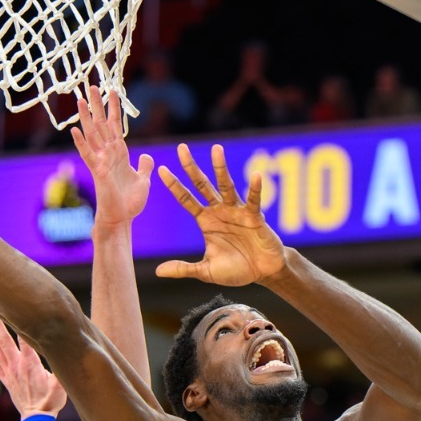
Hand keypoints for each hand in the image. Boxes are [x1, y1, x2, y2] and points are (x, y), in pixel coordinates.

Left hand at [0, 307, 65, 418]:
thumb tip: (64, 353)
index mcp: (31, 362)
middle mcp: (17, 364)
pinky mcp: (6, 380)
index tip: (13, 307)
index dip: (19, 322)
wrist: (37, 417)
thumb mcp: (60, 381)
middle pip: (4, 339)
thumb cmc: (51, 400)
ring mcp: (9, 372)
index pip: (24, 337)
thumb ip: (60, 366)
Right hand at [70, 86, 153, 228]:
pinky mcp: (98, 171)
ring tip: (80, 99)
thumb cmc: (129, 203)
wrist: (120, 219)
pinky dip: (81, 142)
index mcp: (120, 153)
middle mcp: (108, 153)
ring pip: (93, 134)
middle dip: (97, 105)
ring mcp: (101, 161)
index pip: (117, 126)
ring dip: (86, 116)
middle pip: (102, 124)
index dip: (115, 108)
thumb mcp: (143, 180)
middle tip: (92, 85)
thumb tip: (146, 156)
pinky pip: (88, 154)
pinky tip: (74, 129)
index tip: (112, 91)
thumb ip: (144, 167)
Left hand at [156, 143, 288, 286]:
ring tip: (216, 150)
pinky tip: (256, 175)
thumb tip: (158, 272)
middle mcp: (219, 211)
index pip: (186, 199)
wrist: (263, 272)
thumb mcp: (206, 271)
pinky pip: (254, 200)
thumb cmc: (236, 269)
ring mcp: (237, 211)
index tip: (161, 169)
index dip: (174, 185)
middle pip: (202, 185)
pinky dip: (255, 188)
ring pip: (226, 186)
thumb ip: (184, 269)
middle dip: (191, 167)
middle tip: (181, 148)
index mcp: (205, 221)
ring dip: (221, 168)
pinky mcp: (254, 216)